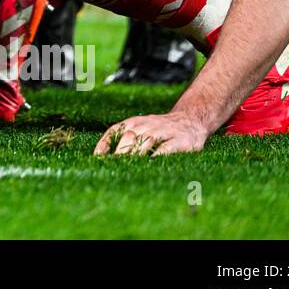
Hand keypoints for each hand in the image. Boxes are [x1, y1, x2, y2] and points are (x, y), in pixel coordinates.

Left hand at [94, 111, 210, 156]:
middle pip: (129, 135)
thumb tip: (103, 157)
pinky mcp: (180, 141)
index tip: (97, 158)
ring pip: (146, 140)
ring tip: (127, 168)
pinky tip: (150, 166)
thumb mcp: (141, 128)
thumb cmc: (160, 129)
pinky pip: (167, 148)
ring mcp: (164, 131)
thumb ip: (124, 138)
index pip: (115, 130)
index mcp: (135, 123)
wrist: (190, 119)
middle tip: (112, 166)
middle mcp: (147, 125)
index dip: (105, 143)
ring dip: (136, 154)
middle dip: (120, 151)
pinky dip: (157, 156)